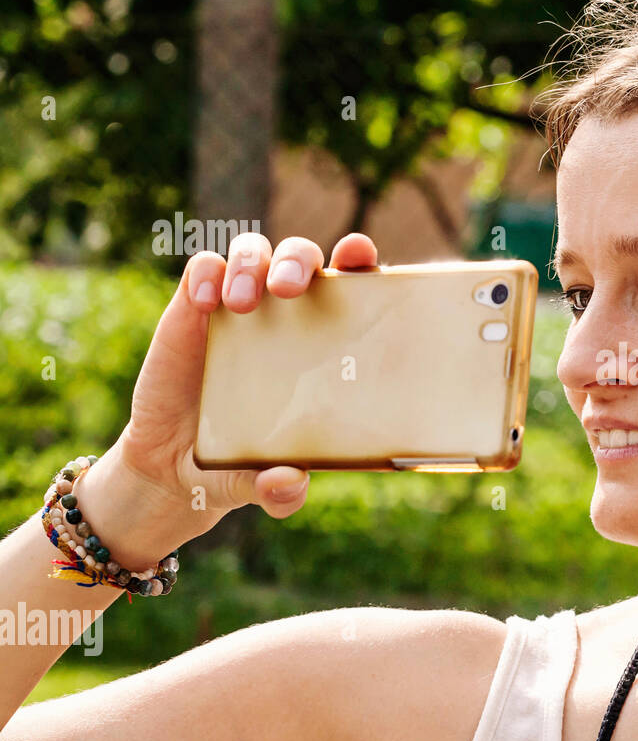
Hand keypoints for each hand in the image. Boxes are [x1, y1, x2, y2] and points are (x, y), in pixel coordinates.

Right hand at [79, 232, 381, 570]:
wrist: (175, 466)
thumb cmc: (242, 465)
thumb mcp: (259, 482)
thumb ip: (279, 489)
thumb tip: (290, 485)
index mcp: (324, 343)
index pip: (353, 287)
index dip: (360, 261)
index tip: (360, 253)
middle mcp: (286, 316)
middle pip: (302, 257)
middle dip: (299, 259)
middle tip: (289, 289)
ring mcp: (239, 308)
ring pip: (254, 251)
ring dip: (251, 263)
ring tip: (239, 305)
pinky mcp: (193, 310)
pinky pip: (203, 269)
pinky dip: (207, 273)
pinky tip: (204, 302)